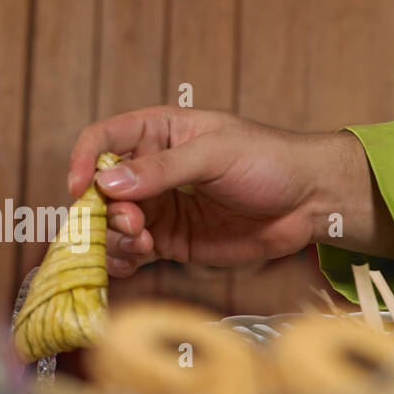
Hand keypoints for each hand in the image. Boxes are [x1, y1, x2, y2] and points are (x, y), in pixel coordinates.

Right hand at [67, 106, 393, 277]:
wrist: (311, 200)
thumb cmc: (272, 160)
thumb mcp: (218, 154)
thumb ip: (165, 168)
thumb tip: (108, 182)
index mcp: (163, 132)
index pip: (105, 138)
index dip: (86, 160)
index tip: (82, 188)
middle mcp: (155, 169)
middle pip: (102, 190)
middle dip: (103, 211)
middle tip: (130, 224)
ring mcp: (163, 207)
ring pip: (112, 224)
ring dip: (114, 238)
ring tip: (142, 243)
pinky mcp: (175, 240)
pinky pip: (133, 251)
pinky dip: (124, 259)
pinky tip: (136, 261)